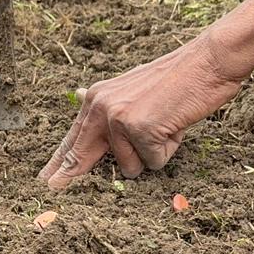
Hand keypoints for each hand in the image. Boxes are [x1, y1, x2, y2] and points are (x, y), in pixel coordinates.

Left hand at [40, 34, 244, 188]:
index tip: (46, 182)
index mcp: (97, 98)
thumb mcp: (131, 87)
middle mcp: (101, 107)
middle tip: (50, 191)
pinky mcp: (141, 129)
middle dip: (70, 178)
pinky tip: (175, 125)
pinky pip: (153, 162)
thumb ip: (107, 102)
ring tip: (165, 125)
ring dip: (151, 153)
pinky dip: (168, 150)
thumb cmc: (175, 79)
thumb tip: (77, 94)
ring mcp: (119, 118)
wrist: (207, 62)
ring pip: (130, 167)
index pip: (73, 138)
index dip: (59, 163)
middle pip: (81, 157)